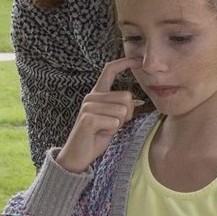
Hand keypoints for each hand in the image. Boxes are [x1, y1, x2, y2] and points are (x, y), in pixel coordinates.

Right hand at [56, 58, 142, 173]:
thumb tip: (137, 101)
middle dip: (127, 114)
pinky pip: (114, 121)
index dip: (125, 63)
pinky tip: (100, 133)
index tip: (138, 61)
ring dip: (119, 123)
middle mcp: (92, 96)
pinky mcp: (88, 118)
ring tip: (105, 128)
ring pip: (122, 110)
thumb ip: (120, 107)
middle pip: (126, 96)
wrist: (78, 154)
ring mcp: (88, 106)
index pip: (110, 70)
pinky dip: (112, 130)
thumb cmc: (95, 136)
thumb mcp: (111, 119)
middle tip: (113, 124)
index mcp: (97, 93)